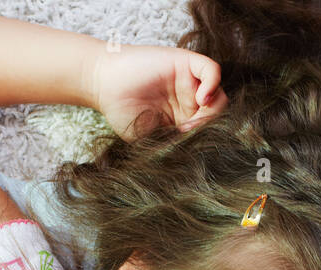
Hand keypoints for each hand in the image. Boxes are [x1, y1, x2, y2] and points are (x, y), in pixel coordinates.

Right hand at [89, 43, 228, 140]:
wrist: (102, 85)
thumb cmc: (121, 113)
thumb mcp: (151, 138)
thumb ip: (174, 144)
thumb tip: (197, 156)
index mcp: (183, 118)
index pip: (209, 128)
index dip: (204, 138)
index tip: (189, 143)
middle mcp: (189, 100)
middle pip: (217, 113)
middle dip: (209, 126)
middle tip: (189, 131)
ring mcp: (188, 81)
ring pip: (218, 94)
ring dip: (212, 110)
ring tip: (194, 118)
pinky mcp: (184, 63)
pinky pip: (211, 70)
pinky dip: (213, 84)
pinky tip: (202, 98)